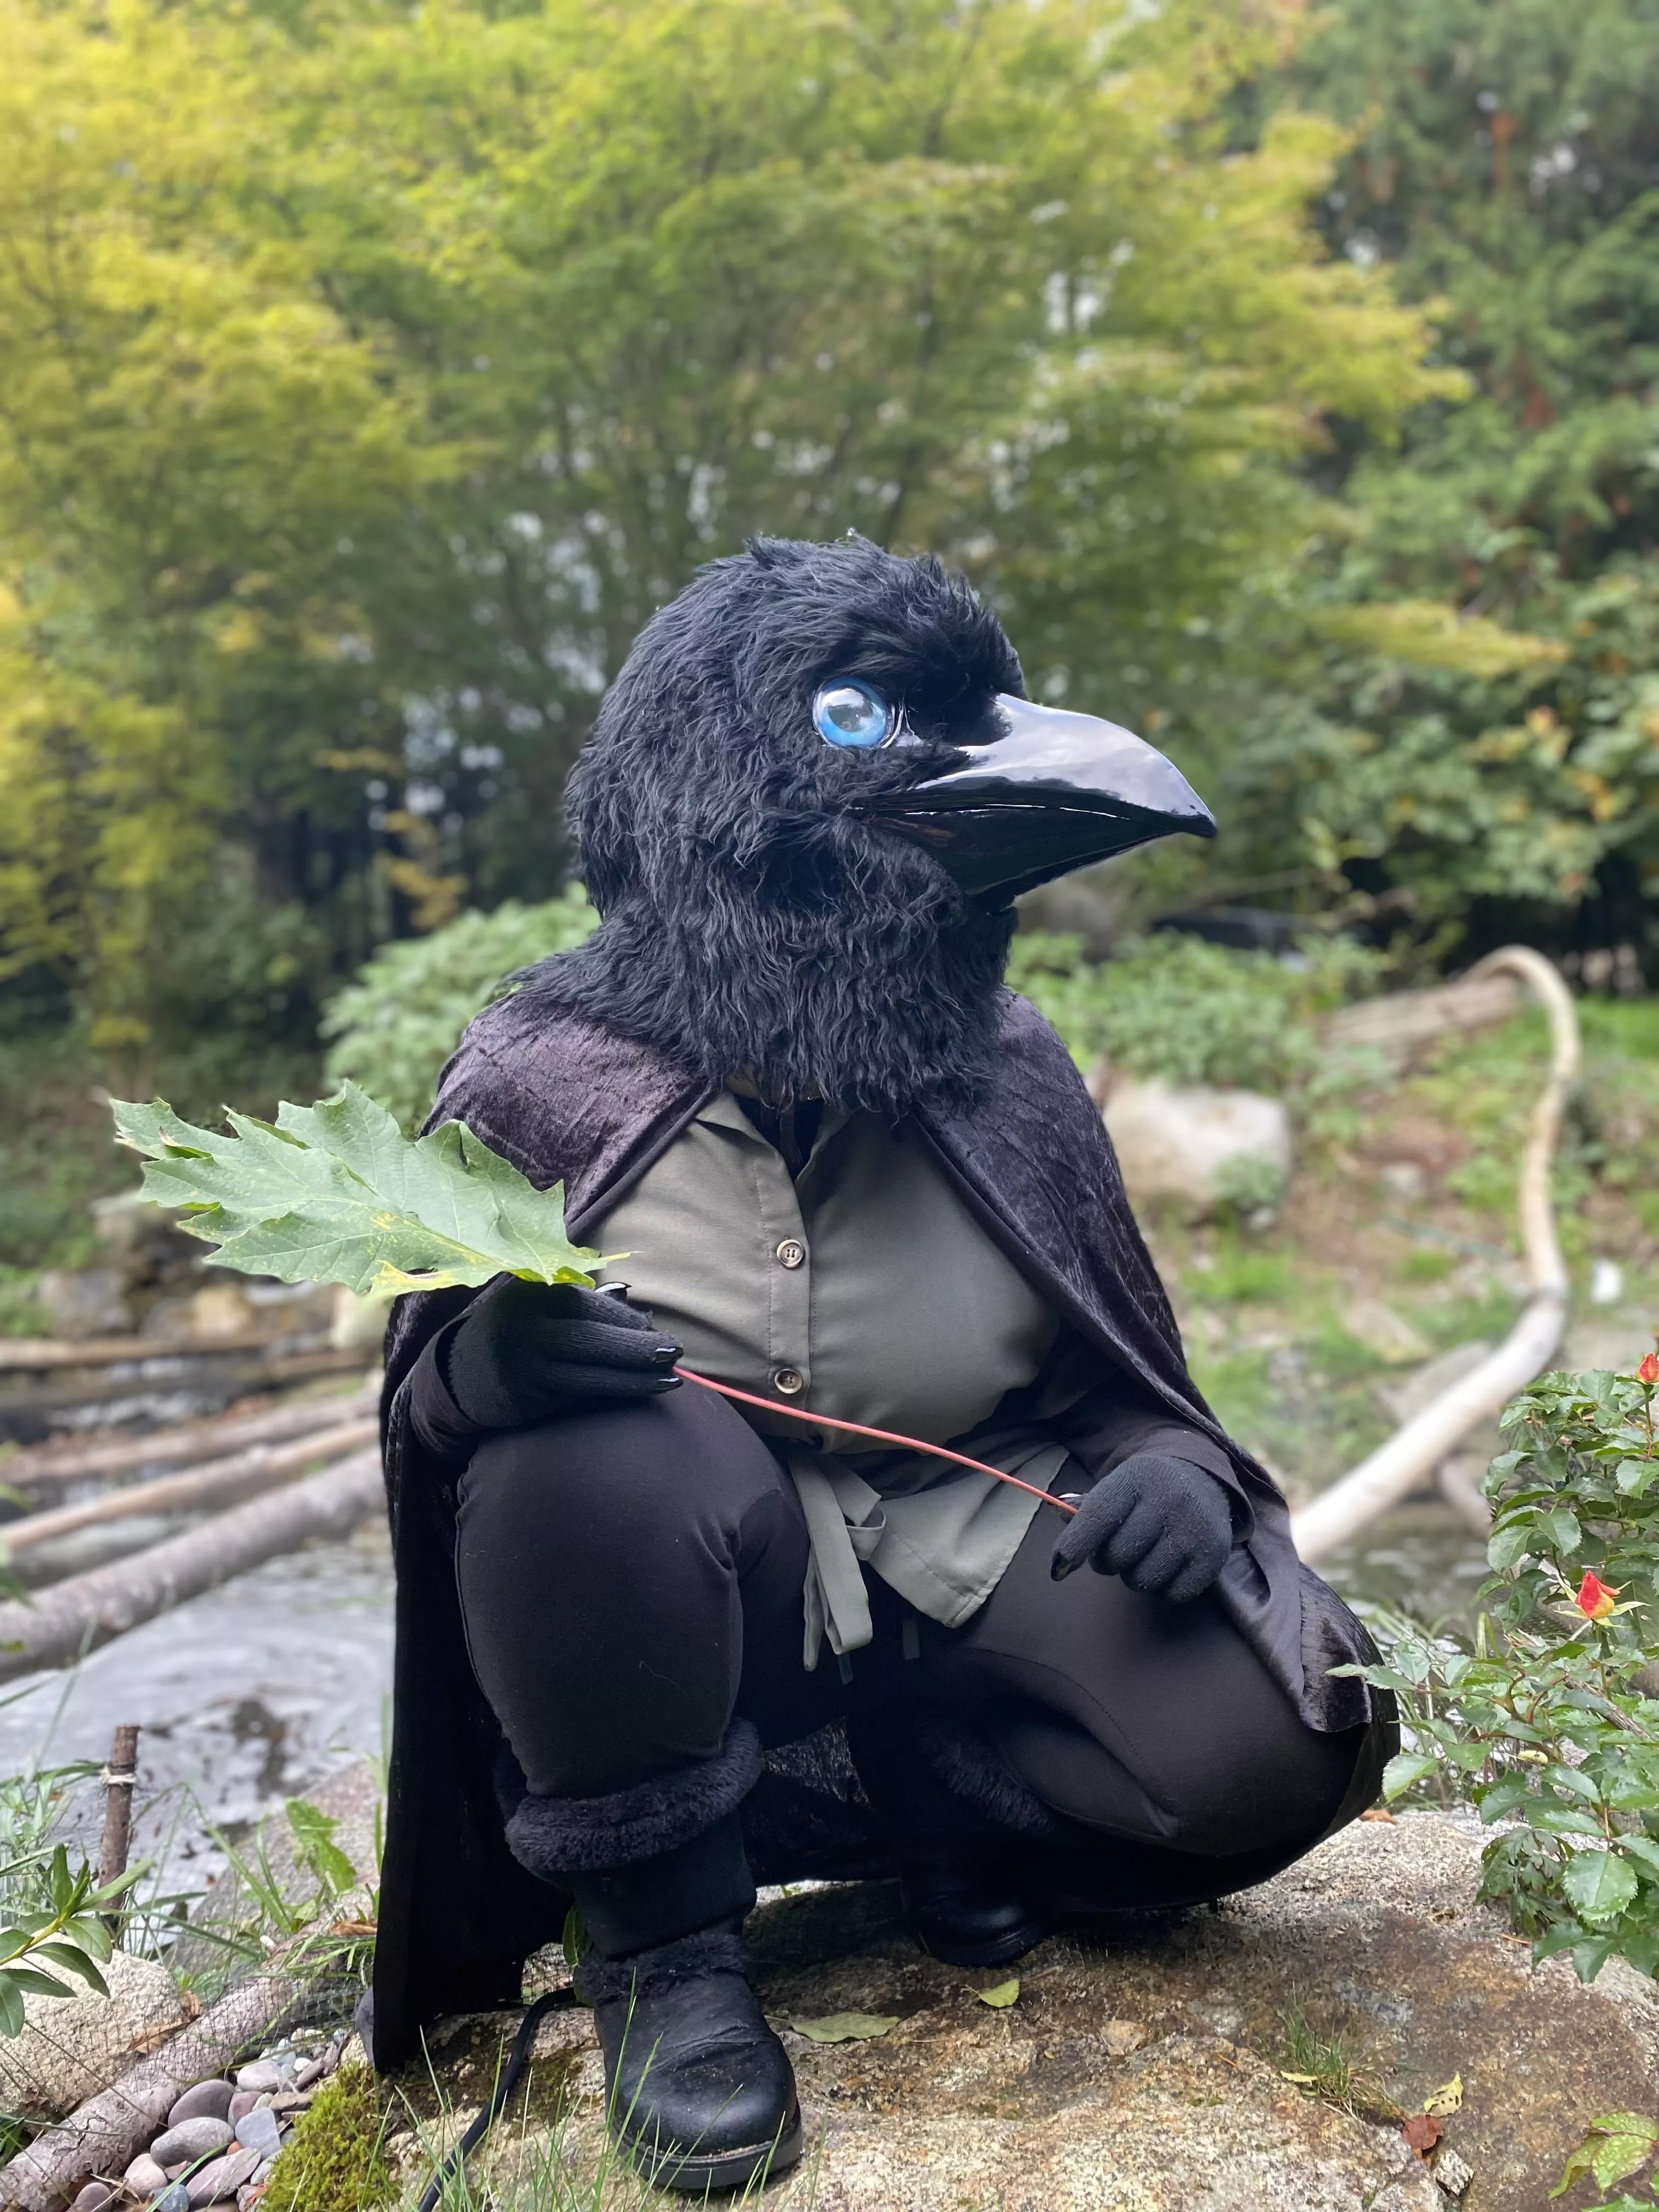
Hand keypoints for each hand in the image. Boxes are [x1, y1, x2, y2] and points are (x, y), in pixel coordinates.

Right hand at [441, 1276, 681, 1433]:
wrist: (460, 1373)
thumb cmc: (517, 1330)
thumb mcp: (538, 1305)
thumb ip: (582, 1303)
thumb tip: (640, 1313)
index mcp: (528, 1293)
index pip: (587, 1304)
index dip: (625, 1319)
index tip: (654, 1327)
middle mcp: (523, 1329)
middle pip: (590, 1338)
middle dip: (636, 1347)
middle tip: (675, 1352)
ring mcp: (522, 1367)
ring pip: (588, 1374)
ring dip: (633, 1379)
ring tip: (670, 1380)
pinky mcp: (525, 1400)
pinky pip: (577, 1396)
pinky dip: (611, 1393)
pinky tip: (637, 1393)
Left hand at [1050, 1452, 1232, 1602]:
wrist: (1203, 1479)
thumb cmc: (1146, 1490)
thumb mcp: (1117, 1486)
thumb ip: (1087, 1506)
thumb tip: (1061, 1514)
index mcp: (1137, 1477)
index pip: (1098, 1516)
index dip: (1074, 1546)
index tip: (1057, 1569)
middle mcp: (1169, 1499)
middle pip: (1118, 1555)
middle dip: (1106, 1562)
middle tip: (1113, 1554)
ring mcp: (1194, 1528)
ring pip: (1144, 1579)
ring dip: (1133, 1578)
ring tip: (1140, 1559)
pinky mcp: (1213, 1556)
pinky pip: (1173, 1595)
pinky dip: (1162, 1590)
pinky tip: (1164, 1568)